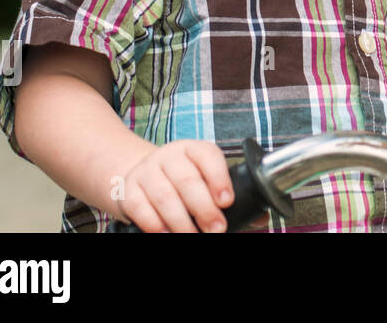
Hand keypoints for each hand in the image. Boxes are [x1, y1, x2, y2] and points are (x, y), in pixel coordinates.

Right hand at [115, 140, 234, 232]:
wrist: (140, 176)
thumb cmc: (182, 181)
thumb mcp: (204, 179)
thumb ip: (227, 197)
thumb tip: (258, 219)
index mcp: (194, 149)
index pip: (208, 156)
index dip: (219, 179)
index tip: (228, 202)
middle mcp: (169, 156)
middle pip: (188, 180)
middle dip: (205, 209)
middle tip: (217, 229)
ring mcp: (147, 172)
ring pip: (165, 197)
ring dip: (182, 223)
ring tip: (194, 236)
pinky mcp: (128, 191)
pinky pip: (141, 209)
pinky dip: (156, 226)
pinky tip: (168, 234)